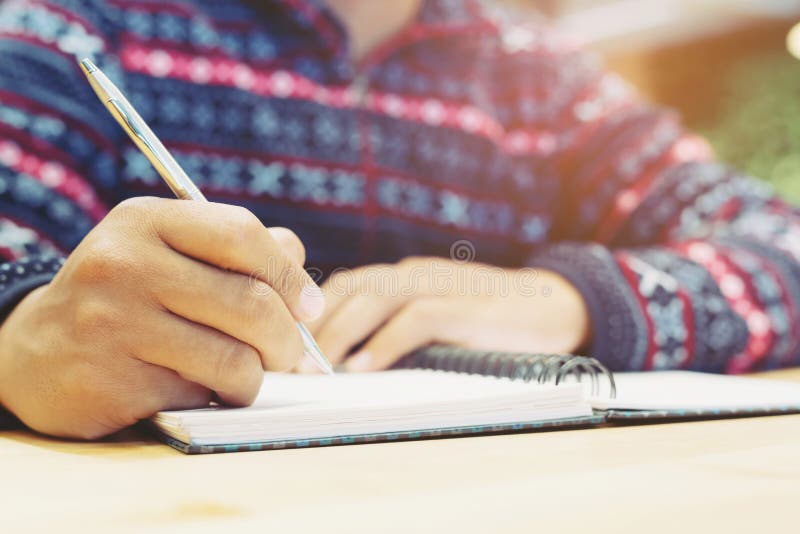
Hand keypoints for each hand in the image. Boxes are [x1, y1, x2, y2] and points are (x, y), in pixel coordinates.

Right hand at [0, 197, 323, 438]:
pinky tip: (191, 388)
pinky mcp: (110, 382)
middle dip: (287, 339)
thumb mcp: (169, 252)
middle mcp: (124, 265)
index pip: (242, 233)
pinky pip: (201, 396)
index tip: (310, 307)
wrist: (36, 351)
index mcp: (146, 221)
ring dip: (254, 377)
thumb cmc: (127, 297)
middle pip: (251, 303)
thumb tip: (301, 272)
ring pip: (236, 360)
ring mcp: (113, 325)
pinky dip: (213, 398)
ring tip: (240, 376)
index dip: (290, 275)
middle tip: (289, 354)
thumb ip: (240, 251)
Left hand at [303, 257, 589, 371]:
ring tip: (316, 368)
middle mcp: (415, 274)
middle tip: (291, 363)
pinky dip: (385, 342)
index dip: (310, 314)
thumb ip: (396, 326)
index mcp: (404, 276)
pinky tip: (364, 366)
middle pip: (350, 289)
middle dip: (314, 325)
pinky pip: (417, 318)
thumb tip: (346, 359)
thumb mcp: (435, 318)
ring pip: (375, 299)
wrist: (555, 307)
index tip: (285, 347)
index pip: (343, 286)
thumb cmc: (488, 321)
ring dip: (339, 334)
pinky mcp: (467, 307)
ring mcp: (441, 286)